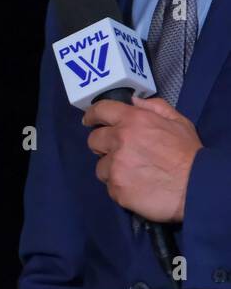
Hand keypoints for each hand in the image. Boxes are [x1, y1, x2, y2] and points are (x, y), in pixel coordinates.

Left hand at [82, 94, 201, 222]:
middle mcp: (119, 140)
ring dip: (112, 169)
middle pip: (94, 140)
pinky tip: (137, 187)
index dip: (92, 115)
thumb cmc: (190, 154)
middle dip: (103, 145)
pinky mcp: (116, 188)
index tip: (89, 121)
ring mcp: (115, 166)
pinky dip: (121, 187)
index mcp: (133, 120)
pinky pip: (110, 186)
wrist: (198, 187)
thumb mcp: (179, 122)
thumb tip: (132, 101)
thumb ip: (155, 108)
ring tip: (134, 173)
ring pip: (101, 166)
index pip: (101, 110)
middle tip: (119, 152)